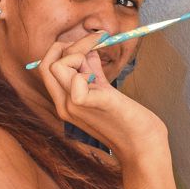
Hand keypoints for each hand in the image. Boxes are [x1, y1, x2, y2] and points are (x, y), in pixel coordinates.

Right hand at [33, 32, 167, 161]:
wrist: (143, 146)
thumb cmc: (127, 118)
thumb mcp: (104, 91)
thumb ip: (93, 72)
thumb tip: (90, 50)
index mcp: (65, 101)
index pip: (46, 66)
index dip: (63, 49)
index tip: (90, 43)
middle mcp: (64, 105)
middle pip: (46, 64)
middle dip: (69, 45)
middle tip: (96, 43)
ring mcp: (75, 107)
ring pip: (57, 66)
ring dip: (79, 52)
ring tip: (100, 56)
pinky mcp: (94, 105)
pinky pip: (77, 85)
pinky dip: (86, 71)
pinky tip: (102, 76)